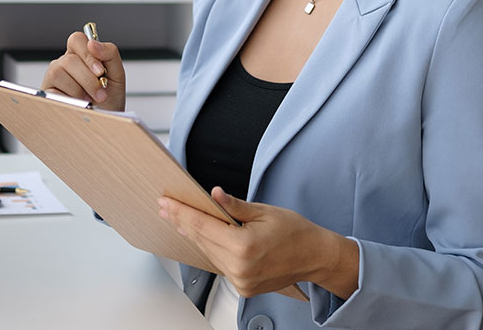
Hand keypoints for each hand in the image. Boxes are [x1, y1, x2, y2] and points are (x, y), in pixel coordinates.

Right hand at [40, 31, 125, 110]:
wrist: (105, 122)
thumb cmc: (109, 99)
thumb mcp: (117, 75)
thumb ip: (110, 54)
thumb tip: (92, 43)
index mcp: (81, 55)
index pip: (77, 40)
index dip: (88, 53)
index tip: (100, 71)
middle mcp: (65, 63)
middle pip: (70, 59)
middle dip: (88, 79)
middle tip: (101, 93)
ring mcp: (54, 77)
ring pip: (58, 71)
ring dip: (79, 89)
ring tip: (89, 100)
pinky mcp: (47, 92)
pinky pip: (52, 89)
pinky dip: (70, 98)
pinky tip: (78, 104)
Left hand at [157, 187, 358, 299]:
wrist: (315, 257)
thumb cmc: (296, 232)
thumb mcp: (264, 211)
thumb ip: (235, 206)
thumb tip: (214, 195)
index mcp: (244, 246)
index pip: (202, 226)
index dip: (181, 212)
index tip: (166, 202)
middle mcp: (240, 267)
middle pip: (201, 240)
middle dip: (182, 221)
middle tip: (167, 207)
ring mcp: (241, 281)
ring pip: (208, 253)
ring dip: (193, 235)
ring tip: (179, 218)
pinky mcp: (243, 287)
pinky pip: (219, 264)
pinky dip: (210, 248)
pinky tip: (201, 236)